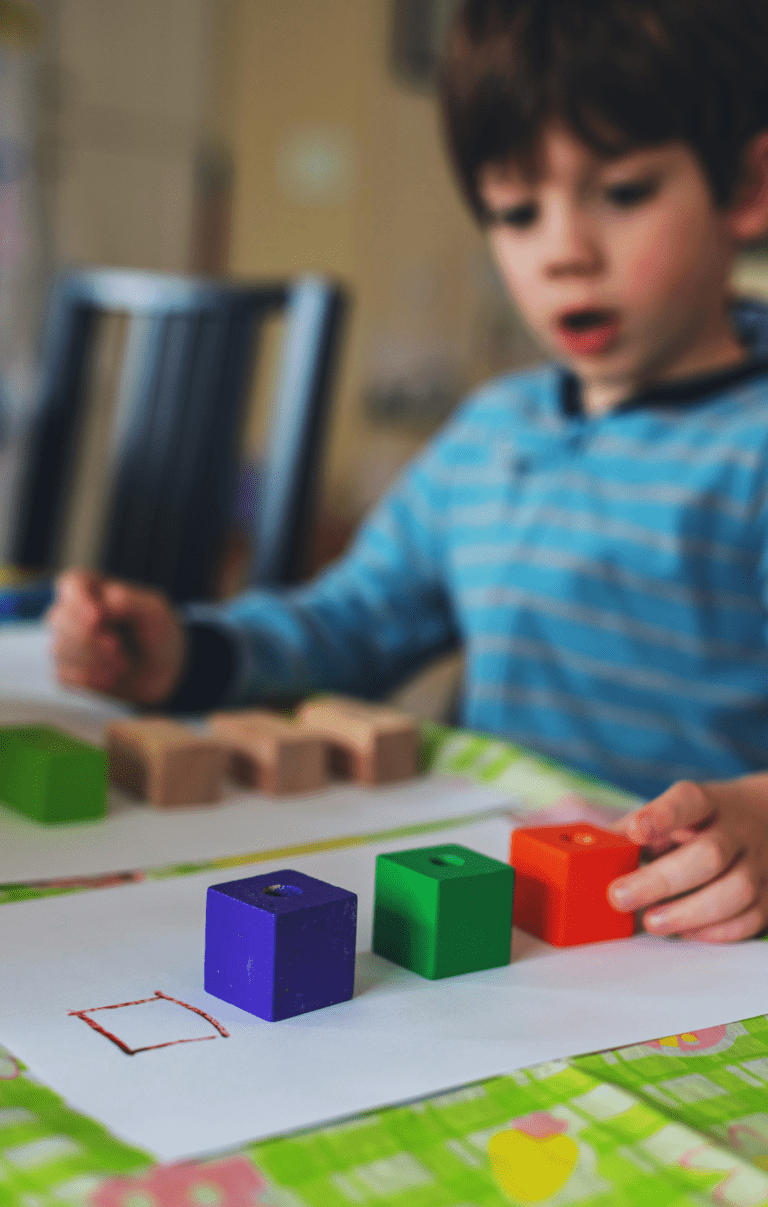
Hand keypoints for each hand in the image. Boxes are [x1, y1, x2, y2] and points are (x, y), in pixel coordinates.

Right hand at [48, 570, 185, 704]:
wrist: (162, 674)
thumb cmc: (157, 634)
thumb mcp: (155, 612)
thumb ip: (132, 601)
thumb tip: (108, 597)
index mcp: (92, 587)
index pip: (72, 584)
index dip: (79, 601)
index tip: (97, 617)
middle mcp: (71, 611)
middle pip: (61, 619)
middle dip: (89, 638)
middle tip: (117, 647)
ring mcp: (65, 641)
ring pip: (60, 649)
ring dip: (95, 660)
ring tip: (124, 662)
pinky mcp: (66, 669)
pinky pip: (65, 675)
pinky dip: (92, 678)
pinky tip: (112, 676)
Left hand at [607, 776, 767, 941]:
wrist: (765, 817)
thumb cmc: (700, 820)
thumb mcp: (671, 811)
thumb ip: (633, 829)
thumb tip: (588, 853)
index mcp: (707, 803)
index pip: (688, 802)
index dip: (662, 815)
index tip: (635, 831)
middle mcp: (737, 830)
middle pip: (710, 854)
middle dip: (662, 880)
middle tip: (618, 897)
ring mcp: (759, 862)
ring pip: (738, 890)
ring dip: (691, 912)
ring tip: (651, 922)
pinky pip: (753, 916)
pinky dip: (718, 931)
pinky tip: (686, 933)